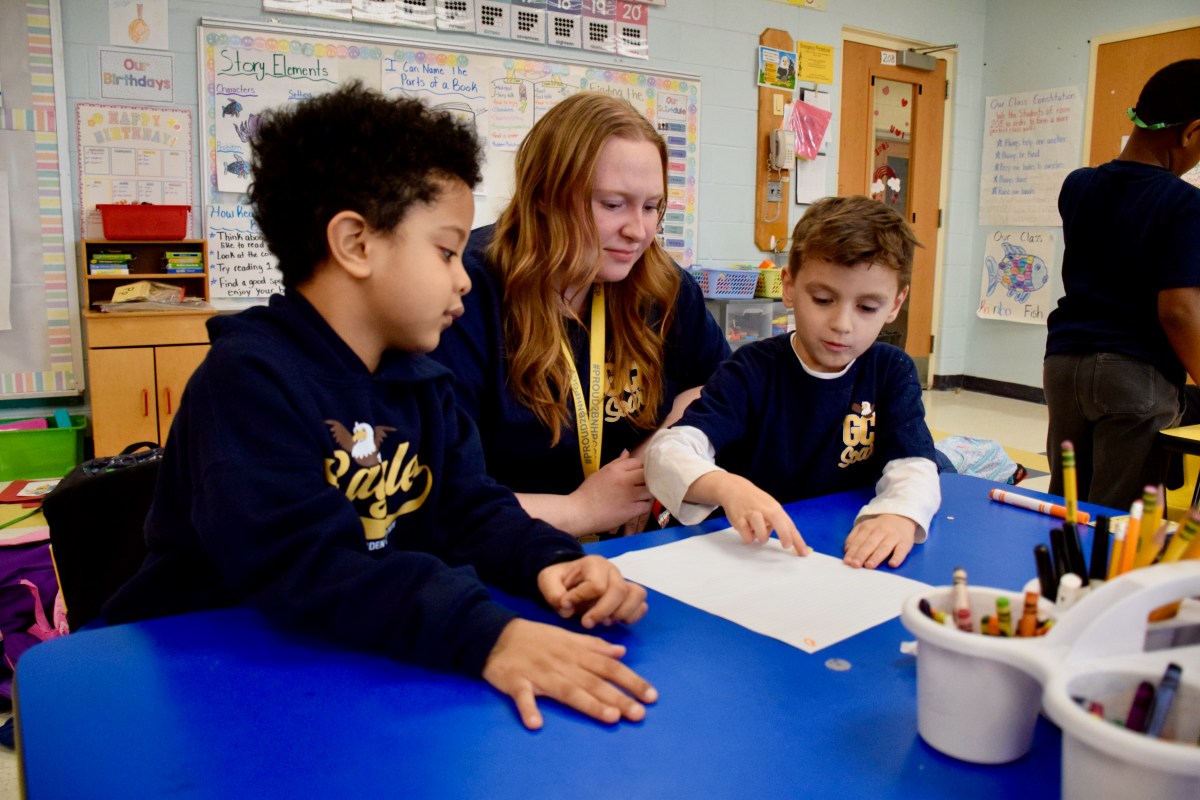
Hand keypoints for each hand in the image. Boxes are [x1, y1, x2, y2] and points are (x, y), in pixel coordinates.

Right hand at [482, 619, 657, 729]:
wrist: (495, 634)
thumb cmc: (535, 637)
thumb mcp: (567, 636)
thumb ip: (594, 645)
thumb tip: (621, 652)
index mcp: (575, 652)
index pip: (608, 667)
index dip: (631, 680)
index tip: (651, 696)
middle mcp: (562, 663)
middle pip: (594, 681)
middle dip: (618, 697)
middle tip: (639, 714)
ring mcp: (539, 674)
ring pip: (567, 690)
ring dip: (589, 703)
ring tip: (609, 717)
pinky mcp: (516, 683)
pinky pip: (523, 697)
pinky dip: (528, 709)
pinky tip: (536, 723)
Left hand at [539, 555, 648, 628]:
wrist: (569, 579)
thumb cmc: (560, 579)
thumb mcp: (547, 581)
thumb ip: (553, 593)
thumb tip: (568, 608)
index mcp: (593, 564)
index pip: (596, 585)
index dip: (581, 599)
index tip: (566, 606)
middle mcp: (613, 571)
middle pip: (619, 590)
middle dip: (603, 611)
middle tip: (586, 623)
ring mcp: (624, 582)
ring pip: (637, 595)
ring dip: (621, 613)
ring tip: (605, 622)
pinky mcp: (630, 595)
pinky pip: (642, 605)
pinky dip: (632, 616)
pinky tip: (615, 620)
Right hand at [569, 450, 652, 534]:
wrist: (580, 513)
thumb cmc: (588, 492)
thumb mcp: (601, 472)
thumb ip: (617, 463)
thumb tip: (627, 452)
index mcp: (616, 469)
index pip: (639, 462)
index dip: (641, 467)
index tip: (639, 473)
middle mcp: (625, 480)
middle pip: (647, 475)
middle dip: (647, 479)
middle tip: (642, 485)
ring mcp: (630, 496)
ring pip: (650, 491)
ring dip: (646, 494)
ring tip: (639, 497)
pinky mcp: (632, 510)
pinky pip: (646, 506)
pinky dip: (642, 506)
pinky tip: (635, 507)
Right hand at [690, 472, 807, 554]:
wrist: (734, 488)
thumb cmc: (755, 501)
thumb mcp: (770, 508)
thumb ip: (778, 523)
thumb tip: (786, 540)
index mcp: (775, 508)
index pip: (789, 525)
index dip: (797, 540)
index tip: (803, 553)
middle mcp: (764, 509)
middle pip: (778, 521)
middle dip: (784, 535)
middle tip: (787, 546)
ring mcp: (751, 513)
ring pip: (760, 529)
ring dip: (762, 537)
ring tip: (760, 537)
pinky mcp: (738, 519)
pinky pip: (746, 534)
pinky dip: (749, 538)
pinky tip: (747, 531)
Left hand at [843, 513, 916, 568]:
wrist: (900, 518)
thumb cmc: (879, 528)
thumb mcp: (865, 527)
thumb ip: (854, 537)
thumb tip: (846, 550)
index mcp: (869, 527)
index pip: (859, 540)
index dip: (853, 551)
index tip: (847, 561)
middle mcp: (881, 531)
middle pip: (870, 544)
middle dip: (862, 554)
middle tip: (855, 565)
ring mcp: (894, 537)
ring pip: (884, 547)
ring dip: (876, 557)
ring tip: (869, 566)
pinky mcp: (905, 543)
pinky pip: (901, 551)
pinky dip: (897, 557)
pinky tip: (892, 564)